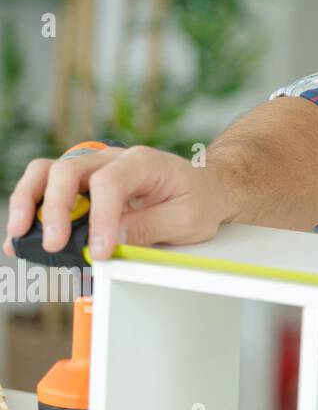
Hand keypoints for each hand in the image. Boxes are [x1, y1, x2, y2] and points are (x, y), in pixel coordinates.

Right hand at [5, 145, 232, 261]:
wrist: (206, 189)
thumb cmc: (199, 200)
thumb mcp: (186, 219)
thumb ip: (148, 226)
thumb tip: (111, 237)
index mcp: (144, 162)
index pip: (111, 183)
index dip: (100, 218)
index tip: (99, 250)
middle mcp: (113, 159)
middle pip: (69, 171)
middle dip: (55, 209)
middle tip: (54, 245)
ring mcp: (95, 169)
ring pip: (48, 172)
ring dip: (28, 201)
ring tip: (20, 235)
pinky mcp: (83, 184)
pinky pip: (47, 187)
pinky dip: (30, 207)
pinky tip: (21, 235)